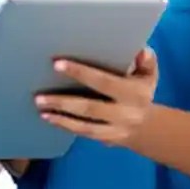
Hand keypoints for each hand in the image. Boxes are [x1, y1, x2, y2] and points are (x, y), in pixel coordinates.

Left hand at [34, 47, 158, 148]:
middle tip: (39, 96)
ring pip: (84, 125)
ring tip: (40, 106)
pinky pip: (83, 133)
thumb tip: (140, 50)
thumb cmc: (141, 92)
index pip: (105, 82)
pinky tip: (49, 117)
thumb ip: (146, 60)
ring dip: (60, 117)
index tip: (58, 64)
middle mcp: (124, 113)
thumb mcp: (149, 74)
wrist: (148, 127)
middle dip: (64, 101)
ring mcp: (115, 129)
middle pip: (90, 107)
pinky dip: (65, 125)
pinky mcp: (105, 139)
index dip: (81, 73)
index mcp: (134, 94)